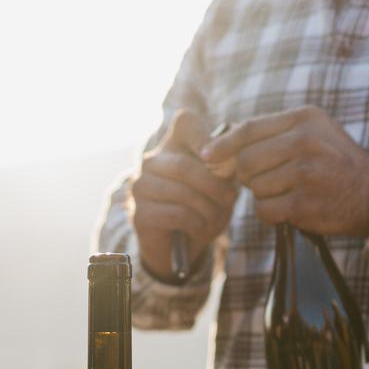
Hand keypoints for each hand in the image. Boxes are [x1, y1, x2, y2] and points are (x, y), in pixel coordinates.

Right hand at [126, 108, 240, 279]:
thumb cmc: (204, 209)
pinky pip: (176, 214)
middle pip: (184, 165)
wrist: (183, 246)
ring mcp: (141, 186)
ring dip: (207, 208)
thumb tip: (227, 162)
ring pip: (181, 191)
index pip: (185, 122)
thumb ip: (225, 170)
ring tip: (214, 217)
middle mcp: (152, 161)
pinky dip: (196, 223)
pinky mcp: (139, 213)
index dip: (204, 136)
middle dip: (213, 185)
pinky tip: (198, 228)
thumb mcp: (222, 187)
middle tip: (229, 199)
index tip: (217, 159)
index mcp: (173, 145)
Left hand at [202, 106, 368, 235]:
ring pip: (254, 188)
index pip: (249, 129)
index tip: (206, 155)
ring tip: (288, 191)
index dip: (223, 144)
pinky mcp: (304, 203)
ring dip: (263, 194)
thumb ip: (273, 131)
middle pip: (246, 161)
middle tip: (266, 179)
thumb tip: (222, 141)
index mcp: (304, 119)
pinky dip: (271, 213)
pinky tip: (290, 207)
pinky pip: (265, 210)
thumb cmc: (334, 160)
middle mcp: (305, 142)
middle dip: (247, 174)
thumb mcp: (313, 130)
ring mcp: (305, 174)